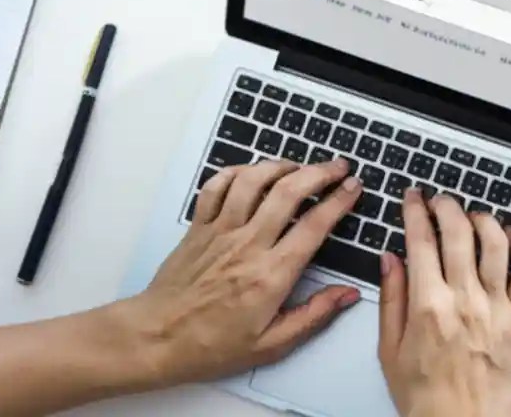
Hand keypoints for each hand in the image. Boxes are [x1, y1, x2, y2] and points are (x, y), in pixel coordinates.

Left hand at [115, 159, 362, 387]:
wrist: (157, 339)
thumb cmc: (211, 346)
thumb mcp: (272, 344)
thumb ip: (314, 315)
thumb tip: (348, 295)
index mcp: (271, 275)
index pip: (314, 226)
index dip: (339, 201)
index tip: (353, 189)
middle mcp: (247, 245)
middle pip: (289, 192)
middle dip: (319, 173)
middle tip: (338, 167)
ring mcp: (220, 232)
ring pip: (253, 181)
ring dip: (280, 166)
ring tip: (299, 165)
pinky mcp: (198, 228)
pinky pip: (216, 187)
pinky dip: (236, 172)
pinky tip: (251, 172)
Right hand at [378, 190, 510, 416]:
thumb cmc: (426, 397)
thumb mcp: (389, 351)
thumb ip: (391, 299)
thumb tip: (390, 258)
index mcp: (428, 306)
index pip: (421, 240)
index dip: (416, 211)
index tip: (413, 198)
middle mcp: (464, 300)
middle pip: (458, 232)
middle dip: (447, 206)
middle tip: (439, 200)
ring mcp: (496, 308)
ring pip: (495, 244)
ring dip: (482, 219)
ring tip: (471, 215)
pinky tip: (510, 236)